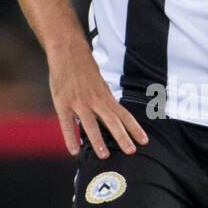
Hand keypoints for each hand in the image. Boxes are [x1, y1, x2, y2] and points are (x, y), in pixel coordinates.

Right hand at [49, 39, 148, 159]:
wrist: (68, 51)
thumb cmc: (84, 71)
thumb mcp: (99, 85)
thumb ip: (104, 101)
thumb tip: (113, 118)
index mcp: (105, 96)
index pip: (124, 115)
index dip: (135, 128)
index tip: (144, 141)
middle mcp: (95, 100)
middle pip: (112, 121)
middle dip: (122, 137)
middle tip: (131, 151)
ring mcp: (79, 102)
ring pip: (90, 124)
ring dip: (98, 140)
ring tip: (105, 156)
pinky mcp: (63, 103)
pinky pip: (67, 124)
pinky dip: (70, 138)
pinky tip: (74, 151)